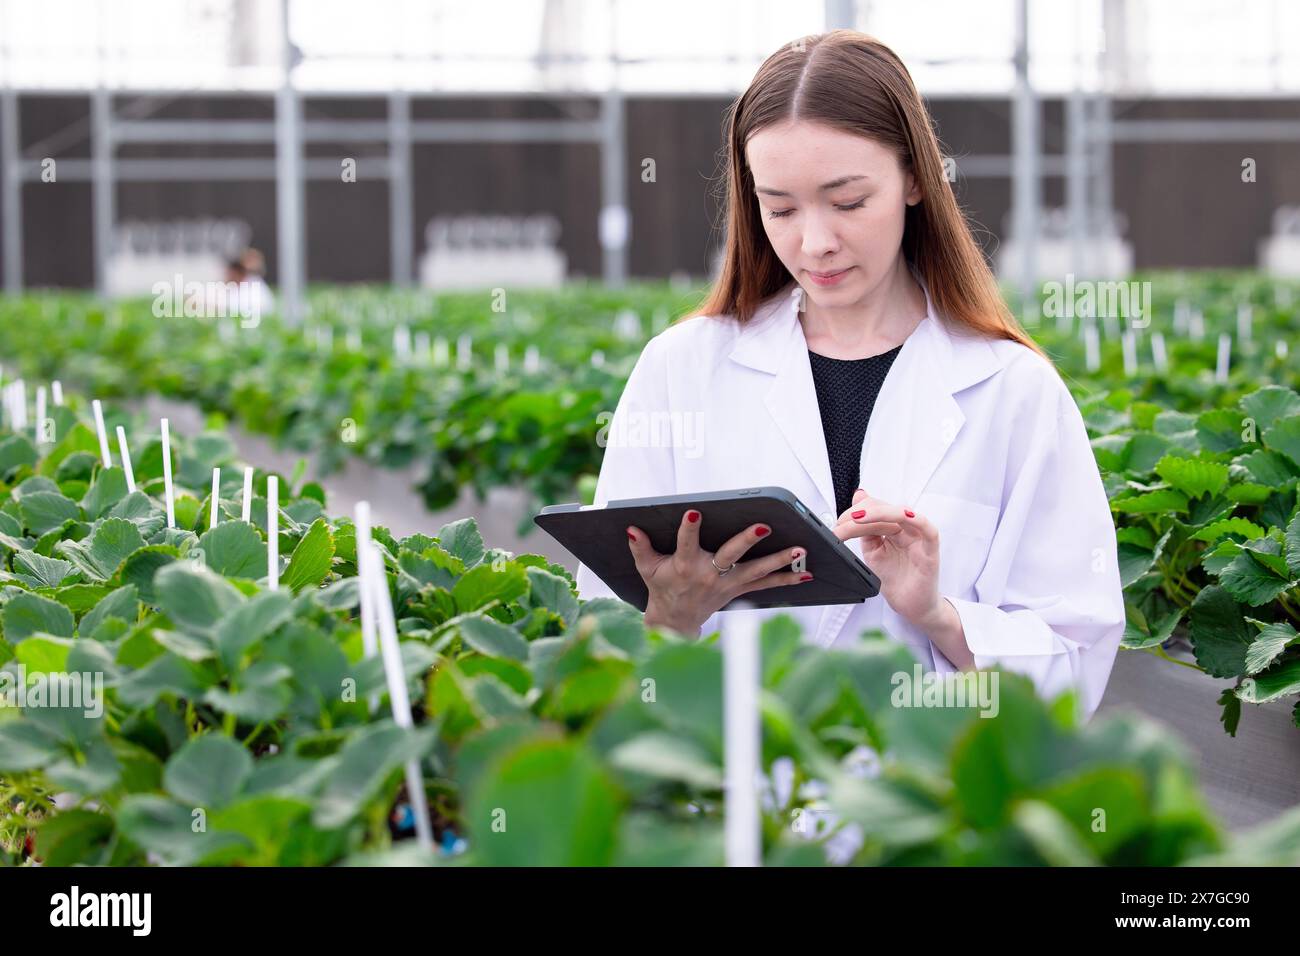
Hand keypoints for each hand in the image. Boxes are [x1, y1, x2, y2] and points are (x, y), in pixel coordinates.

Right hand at [626, 508, 811, 635]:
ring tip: (799, 550)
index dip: (689, 530)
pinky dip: (787, 580)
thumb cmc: (662, 588)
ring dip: (779, 560)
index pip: (686, 544)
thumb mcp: (647, 568)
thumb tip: (632, 528)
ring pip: (756, 570)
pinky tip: (807, 573)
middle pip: (730, 555)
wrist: (676, 621)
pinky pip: (766, 586)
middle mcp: (709, 575)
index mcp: (684, 567)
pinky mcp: (740, 591)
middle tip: (763, 526)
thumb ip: (640, 548)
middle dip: (747, 540)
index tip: (694, 513)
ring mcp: (727, 584)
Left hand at [831, 488, 944, 629]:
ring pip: (901, 514)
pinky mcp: (930, 550)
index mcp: (893, 526)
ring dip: (877, 513)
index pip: (874, 508)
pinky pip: (927, 529)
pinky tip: (901, 515)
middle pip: (884, 509)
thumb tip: (858, 495)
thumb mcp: (872, 550)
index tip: (837, 524)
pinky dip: (915, 519)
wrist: (910, 606)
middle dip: (858, 514)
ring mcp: (919, 538)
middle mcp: (906, 528)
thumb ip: (864, 527)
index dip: (854, 512)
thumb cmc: (895, 579)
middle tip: (839, 526)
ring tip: (856, 519)